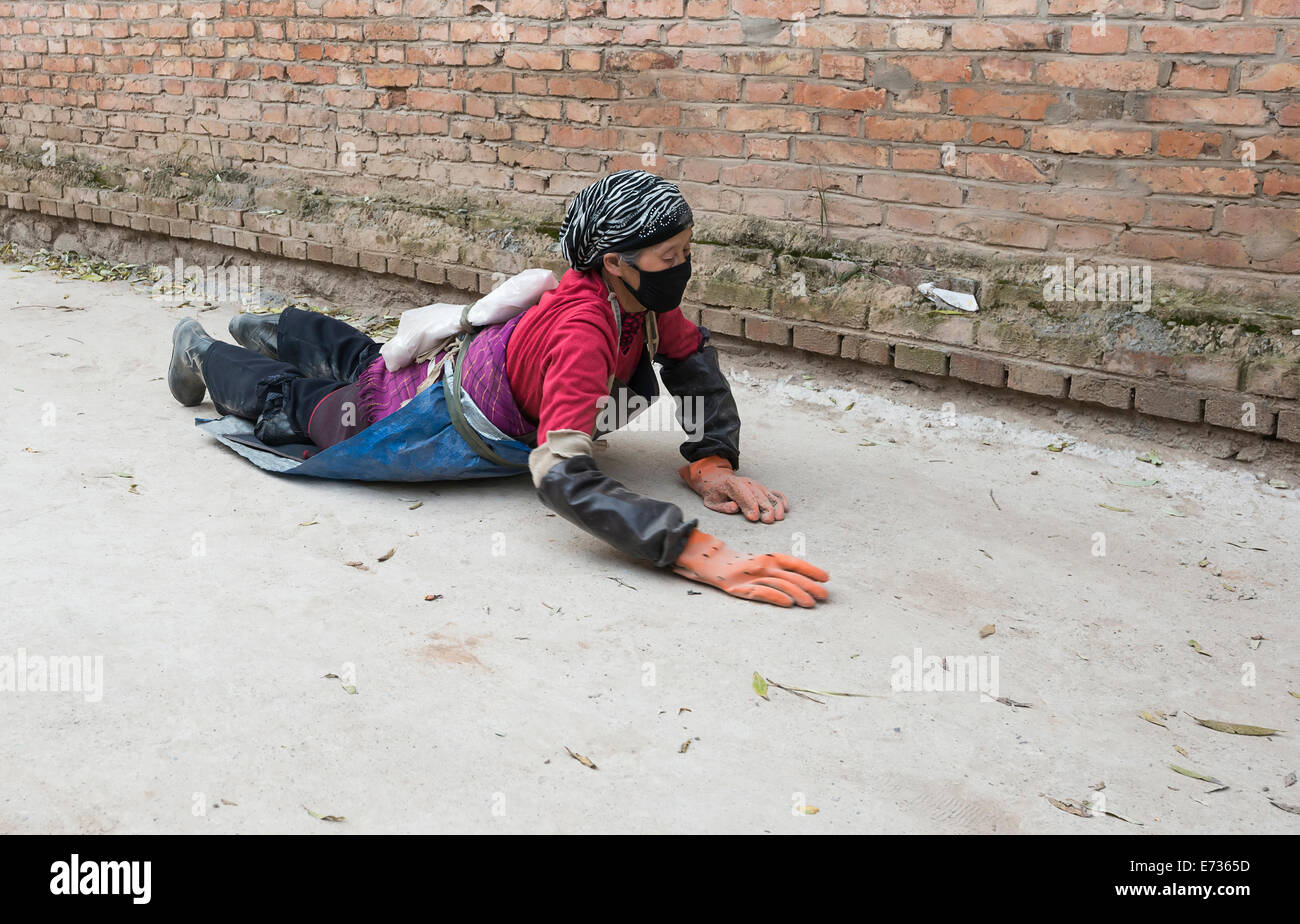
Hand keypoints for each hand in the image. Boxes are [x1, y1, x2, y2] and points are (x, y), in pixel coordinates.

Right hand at [672, 529, 829, 607]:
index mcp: (770, 557)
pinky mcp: (741, 589)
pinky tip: (788, 603)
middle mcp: (763, 565)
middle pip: (791, 576)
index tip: (826, 578)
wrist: (713, 563)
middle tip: (824, 595)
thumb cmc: (744, 565)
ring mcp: (752, 577)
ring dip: (797, 594)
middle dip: (809, 586)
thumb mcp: (764, 563)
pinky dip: (776, 597)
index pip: (794, 562)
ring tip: (810, 603)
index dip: (811, 569)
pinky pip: (761, 593)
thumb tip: (806, 581)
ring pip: (779, 585)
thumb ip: (781, 570)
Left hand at [678, 456, 788, 523]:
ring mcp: (757, 486)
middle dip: (765, 508)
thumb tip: (734, 507)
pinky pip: (775, 493)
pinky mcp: (762, 489)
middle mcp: (747, 483)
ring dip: (775, 506)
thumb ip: (723, 506)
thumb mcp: (712, 501)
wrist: (718, 480)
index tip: (754, 518)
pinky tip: (785, 508)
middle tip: (767, 521)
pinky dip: (781, 499)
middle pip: (759, 496)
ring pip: (769, 495)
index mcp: (732, 485)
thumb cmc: (715, 493)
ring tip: (778, 518)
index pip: (743, 495)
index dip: (750, 506)